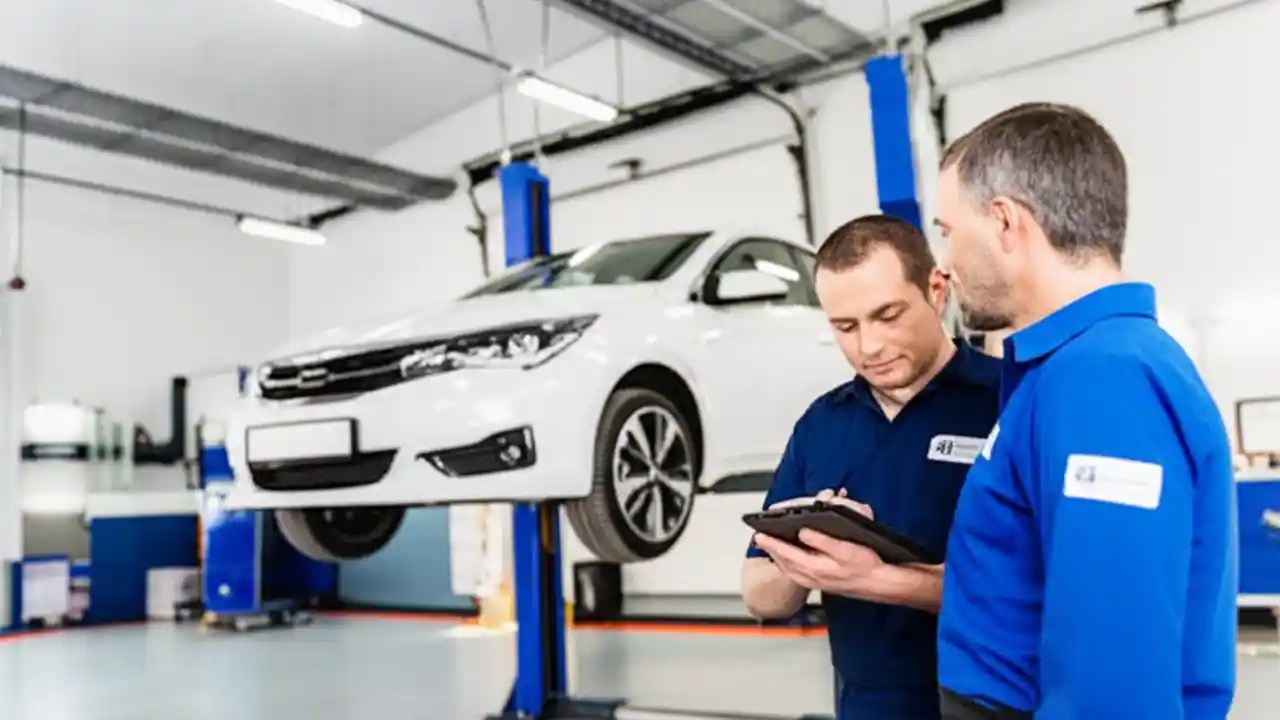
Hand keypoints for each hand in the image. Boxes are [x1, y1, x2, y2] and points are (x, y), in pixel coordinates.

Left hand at [752, 493, 883, 597]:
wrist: (881, 584)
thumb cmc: (867, 566)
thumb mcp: (845, 549)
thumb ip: (822, 541)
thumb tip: (803, 532)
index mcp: (816, 567)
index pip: (787, 554)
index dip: (772, 544)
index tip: (759, 535)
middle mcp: (813, 577)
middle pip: (784, 563)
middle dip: (771, 551)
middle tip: (760, 540)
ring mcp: (818, 582)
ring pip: (790, 570)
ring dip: (779, 559)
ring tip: (771, 549)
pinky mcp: (823, 584)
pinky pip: (798, 575)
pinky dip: (790, 566)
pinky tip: (791, 561)